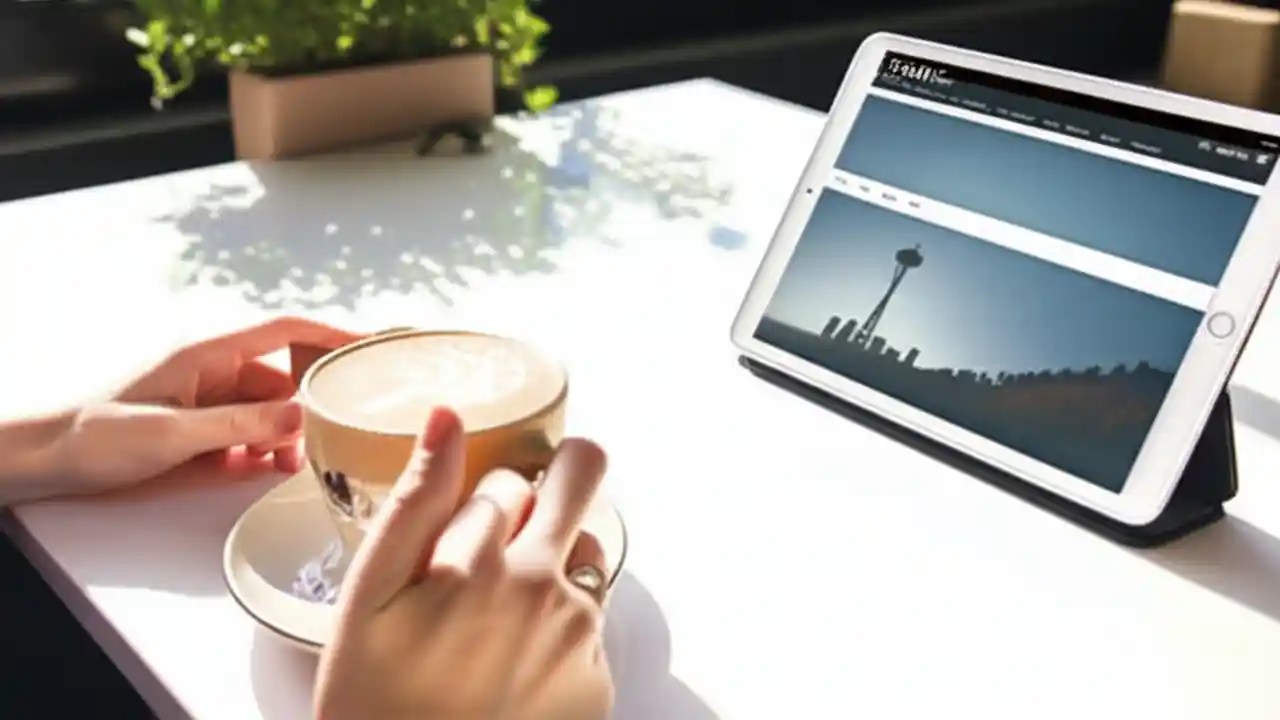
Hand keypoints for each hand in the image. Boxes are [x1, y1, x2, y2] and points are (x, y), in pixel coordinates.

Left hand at [48, 317, 360, 496]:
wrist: (44, 461)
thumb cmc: (94, 433)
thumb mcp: (173, 432)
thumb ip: (240, 423)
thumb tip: (301, 414)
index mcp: (208, 354)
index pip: (283, 331)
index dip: (329, 333)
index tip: (368, 346)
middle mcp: (213, 374)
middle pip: (282, 378)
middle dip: (309, 405)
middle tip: (334, 433)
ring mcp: (206, 404)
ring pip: (267, 412)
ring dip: (285, 436)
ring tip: (293, 463)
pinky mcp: (198, 434)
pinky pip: (245, 437)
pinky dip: (260, 453)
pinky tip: (263, 471)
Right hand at [314, 407, 614, 719]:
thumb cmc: (375, 705)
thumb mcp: (368, 601)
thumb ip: (413, 502)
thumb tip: (448, 416)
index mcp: (482, 560)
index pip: (506, 478)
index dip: (480, 497)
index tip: (459, 530)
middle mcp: (545, 586)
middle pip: (585, 474)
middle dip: (558, 476)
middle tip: (521, 514)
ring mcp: (581, 632)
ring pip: (587, 548)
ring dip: (555, 559)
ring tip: (500, 613)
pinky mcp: (600, 677)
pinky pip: (592, 616)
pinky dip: (562, 621)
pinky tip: (514, 660)